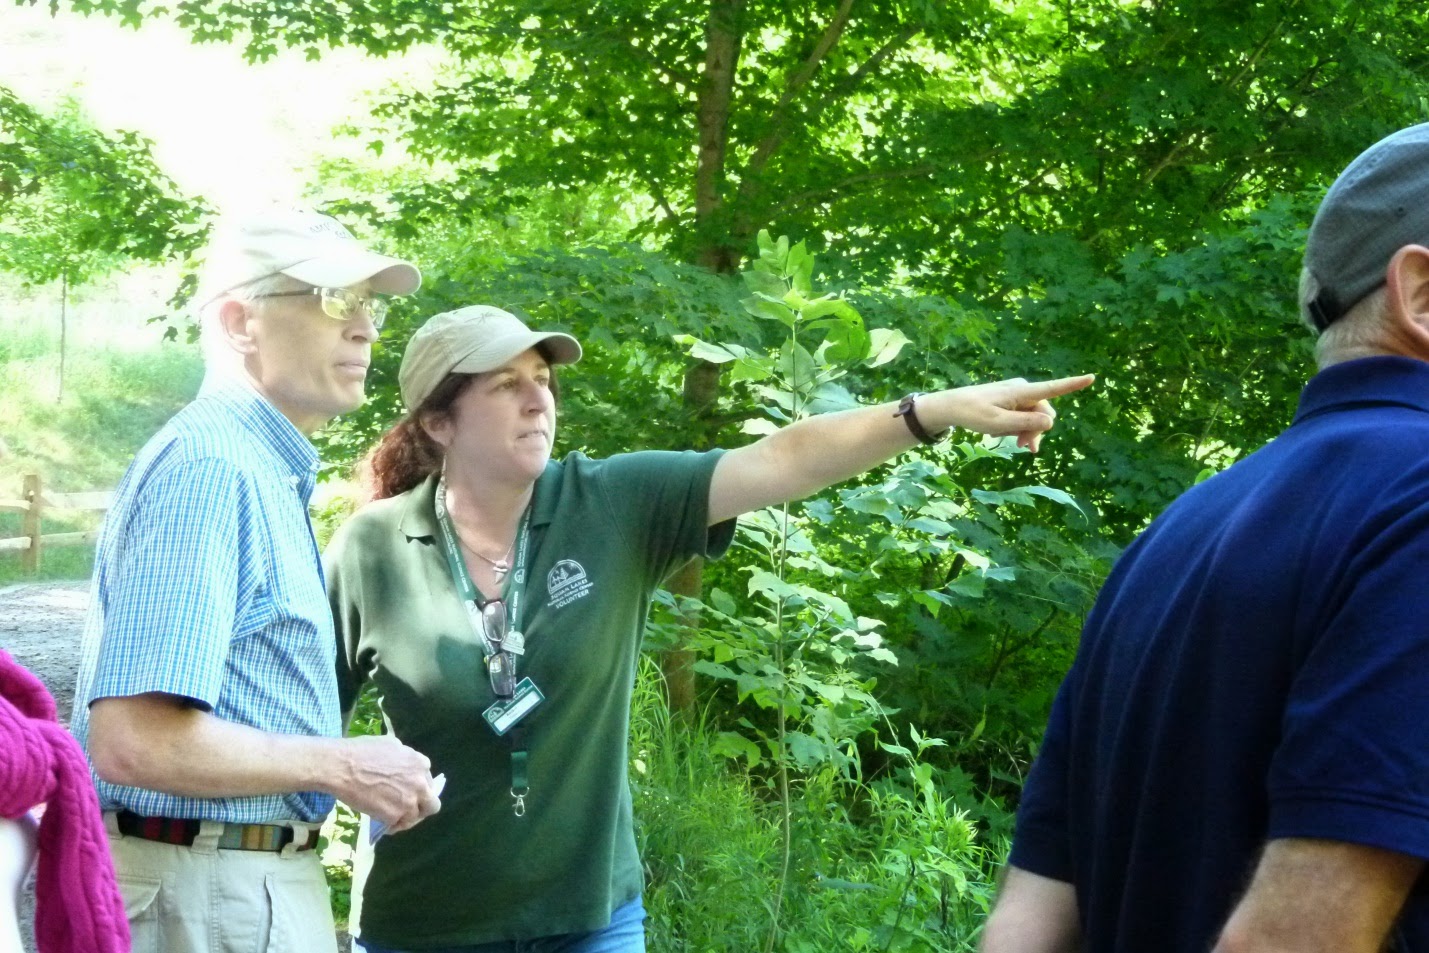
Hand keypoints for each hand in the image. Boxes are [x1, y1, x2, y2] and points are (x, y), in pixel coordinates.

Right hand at [334, 735, 441, 832]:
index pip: (428, 781)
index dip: (417, 788)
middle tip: (405, 808)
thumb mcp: (390, 744)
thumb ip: (404, 759)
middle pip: (431, 804)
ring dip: (404, 818)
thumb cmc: (360, 751)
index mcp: (420, 763)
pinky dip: (391, 826)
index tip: (406, 791)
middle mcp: (420, 783)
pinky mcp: (395, 815)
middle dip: (420, 807)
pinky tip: (381, 822)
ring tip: (391, 818)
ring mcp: (409, 801)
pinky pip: (398, 825)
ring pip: (415, 818)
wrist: (341, 766)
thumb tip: (403, 766)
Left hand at [935, 374, 1094, 452]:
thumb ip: (1026, 423)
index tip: (1092, 377)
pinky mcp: (1012, 401)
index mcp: (1021, 391)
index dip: (1073, 384)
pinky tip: (1001, 434)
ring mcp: (1018, 395)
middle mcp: (1023, 390)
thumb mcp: (998, 424)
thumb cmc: (972, 414)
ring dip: (1024, 432)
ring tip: (1007, 442)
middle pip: (1044, 413)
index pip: (1052, 388)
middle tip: (1020, 448)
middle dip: (1035, 431)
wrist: (952, 406)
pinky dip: (1016, 428)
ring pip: (1033, 418)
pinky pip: (1023, 417)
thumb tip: (1052, 421)